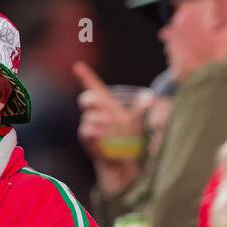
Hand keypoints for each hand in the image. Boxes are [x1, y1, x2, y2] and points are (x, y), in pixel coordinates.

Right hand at [73, 61, 148, 193]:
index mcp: (105, 104)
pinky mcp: (88, 139)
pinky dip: (95, 131)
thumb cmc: (129, 137)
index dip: (85, 76)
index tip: (78, 66)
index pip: (92, 87)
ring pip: (88, 117)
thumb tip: (148, 96)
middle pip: (86, 99)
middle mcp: (95, 113)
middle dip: (92, 99)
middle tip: (101, 101)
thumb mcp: (136, 120)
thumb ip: (140, 107)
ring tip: (111, 125)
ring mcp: (89, 126)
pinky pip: (87, 131)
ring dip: (100, 119)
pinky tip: (104, 134)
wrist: (124, 160)